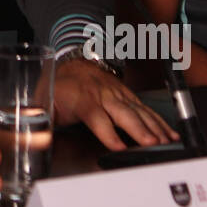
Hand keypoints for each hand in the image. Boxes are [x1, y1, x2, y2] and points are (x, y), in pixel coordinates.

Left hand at [53, 57, 178, 150]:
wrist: (74, 59)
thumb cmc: (59, 84)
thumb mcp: (44, 101)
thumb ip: (42, 120)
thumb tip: (36, 138)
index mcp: (82, 98)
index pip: (96, 116)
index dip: (108, 133)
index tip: (119, 147)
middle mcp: (103, 95)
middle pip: (124, 113)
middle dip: (140, 129)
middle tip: (153, 143)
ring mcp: (118, 93)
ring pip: (139, 110)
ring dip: (154, 127)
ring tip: (166, 141)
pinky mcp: (128, 94)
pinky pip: (146, 108)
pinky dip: (159, 121)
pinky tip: (170, 132)